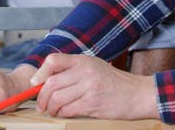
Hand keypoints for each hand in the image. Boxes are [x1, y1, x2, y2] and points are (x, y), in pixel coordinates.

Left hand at [32, 54, 158, 119]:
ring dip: (51, 108)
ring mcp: (89, 88)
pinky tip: (64, 113)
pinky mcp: (92, 104)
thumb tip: (48, 79)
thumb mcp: (95, 66)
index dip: (40, 72)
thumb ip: (74, 69)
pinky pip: (68, 110)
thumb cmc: (115, 82)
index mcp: (83, 60)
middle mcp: (85, 71)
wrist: (138, 94)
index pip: (53, 60)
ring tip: (53, 110)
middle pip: (51, 83)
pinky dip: (62, 113)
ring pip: (57, 98)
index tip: (36, 83)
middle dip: (41, 97)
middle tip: (41, 105)